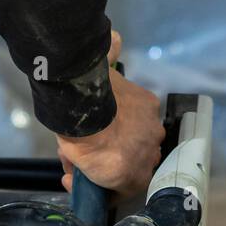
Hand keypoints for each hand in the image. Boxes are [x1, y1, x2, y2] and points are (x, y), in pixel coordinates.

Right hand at [56, 31, 164, 197]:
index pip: (134, 127)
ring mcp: (146, 155)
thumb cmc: (91, 92)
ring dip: (101, 171)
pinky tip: (73, 180)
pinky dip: (95, 187)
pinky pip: (114, 188)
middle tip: (84, 154)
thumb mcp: (104, 67)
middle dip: (108, 154)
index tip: (97, 138)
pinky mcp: (133, 177)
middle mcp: (153, 131)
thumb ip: (111, 55)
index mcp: (146, 106)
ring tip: (74, 167)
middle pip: (130, 149)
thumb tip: (113, 37)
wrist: (87, 115)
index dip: (114, 135)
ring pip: (122, 169)